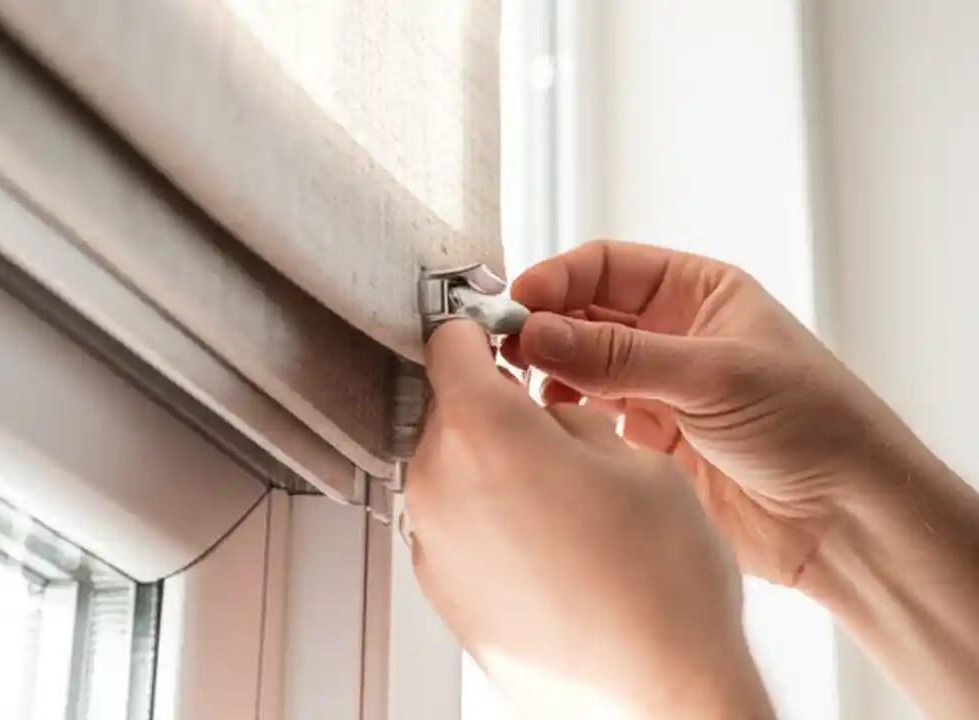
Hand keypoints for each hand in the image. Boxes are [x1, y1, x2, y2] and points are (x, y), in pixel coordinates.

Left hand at [407, 321, 771, 718]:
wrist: (661, 693)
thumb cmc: (660, 582)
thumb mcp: (635, 457)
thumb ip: (570, 415)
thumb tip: (544, 412)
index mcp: (482, 432)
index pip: (450, 343)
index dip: (478, 327)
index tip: (494, 330)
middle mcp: (438, 485)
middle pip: (447, 411)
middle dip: (491, 405)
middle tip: (548, 421)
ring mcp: (432, 544)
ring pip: (451, 472)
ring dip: (490, 468)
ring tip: (560, 498)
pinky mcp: (441, 592)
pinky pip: (455, 527)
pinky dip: (488, 522)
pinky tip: (548, 545)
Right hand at [502, 240, 915, 588]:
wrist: (845, 520)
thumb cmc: (813, 425)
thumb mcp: (713, 374)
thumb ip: (619, 354)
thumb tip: (538, 331)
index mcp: (699, 292)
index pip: (606, 266)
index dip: (556, 279)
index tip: (515, 303)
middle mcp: (675, 333)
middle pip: (584, 313)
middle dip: (543, 326)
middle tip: (505, 347)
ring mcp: (660, 387)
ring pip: (581, 366)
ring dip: (549, 373)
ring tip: (524, 388)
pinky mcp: (651, 441)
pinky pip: (591, 416)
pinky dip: (566, 416)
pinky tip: (553, 422)